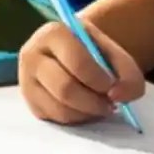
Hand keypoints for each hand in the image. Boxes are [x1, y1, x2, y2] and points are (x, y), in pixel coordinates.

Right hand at [18, 19, 144, 124]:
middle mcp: (32, 55)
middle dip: (94, 102)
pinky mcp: (30, 103)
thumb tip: (119, 97)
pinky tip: (86, 108)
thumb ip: (127, 72)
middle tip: (110, 104)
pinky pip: (56, 120)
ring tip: (100, 105)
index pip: (77, 62)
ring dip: (88, 113)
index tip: (112, 86)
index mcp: (53, 33)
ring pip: (60, 109)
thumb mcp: (112, 51)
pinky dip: (78, 119)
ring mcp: (26, 81)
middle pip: (65, 89)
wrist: (69, 54)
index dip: (99, 80)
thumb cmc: (92, 51)